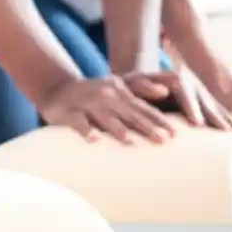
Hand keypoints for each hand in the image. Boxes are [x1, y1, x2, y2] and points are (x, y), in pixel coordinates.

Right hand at [38, 75, 176, 144]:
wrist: (56, 89)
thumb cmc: (93, 96)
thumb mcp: (116, 90)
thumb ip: (138, 98)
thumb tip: (169, 97)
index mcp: (120, 90)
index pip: (143, 107)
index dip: (159, 120)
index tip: (175, 134)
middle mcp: (106, 94)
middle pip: (129, 112)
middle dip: (146, 126)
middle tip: (162, 141)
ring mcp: (86, 102)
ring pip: (105, 117)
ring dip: (117, 128)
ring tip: (130, 141)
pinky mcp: (68, 112)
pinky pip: (78, 122)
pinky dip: (85, 130)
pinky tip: (93, 140)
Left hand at [121, 70, 231, 130]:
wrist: (135, 85)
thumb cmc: (131, 87)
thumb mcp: (133, 84)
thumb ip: (145, 86)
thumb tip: (163, 91)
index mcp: (173, 79)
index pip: (185, 91)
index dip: (192, 107)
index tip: (196, 123)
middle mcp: (190, 84)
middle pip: (203, 99)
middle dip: (213, 116)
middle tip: (222, 131)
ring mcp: (198, 92)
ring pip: (213, 105)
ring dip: (224, 118)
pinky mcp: (201, 102)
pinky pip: (216, 111)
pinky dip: (226, 119)